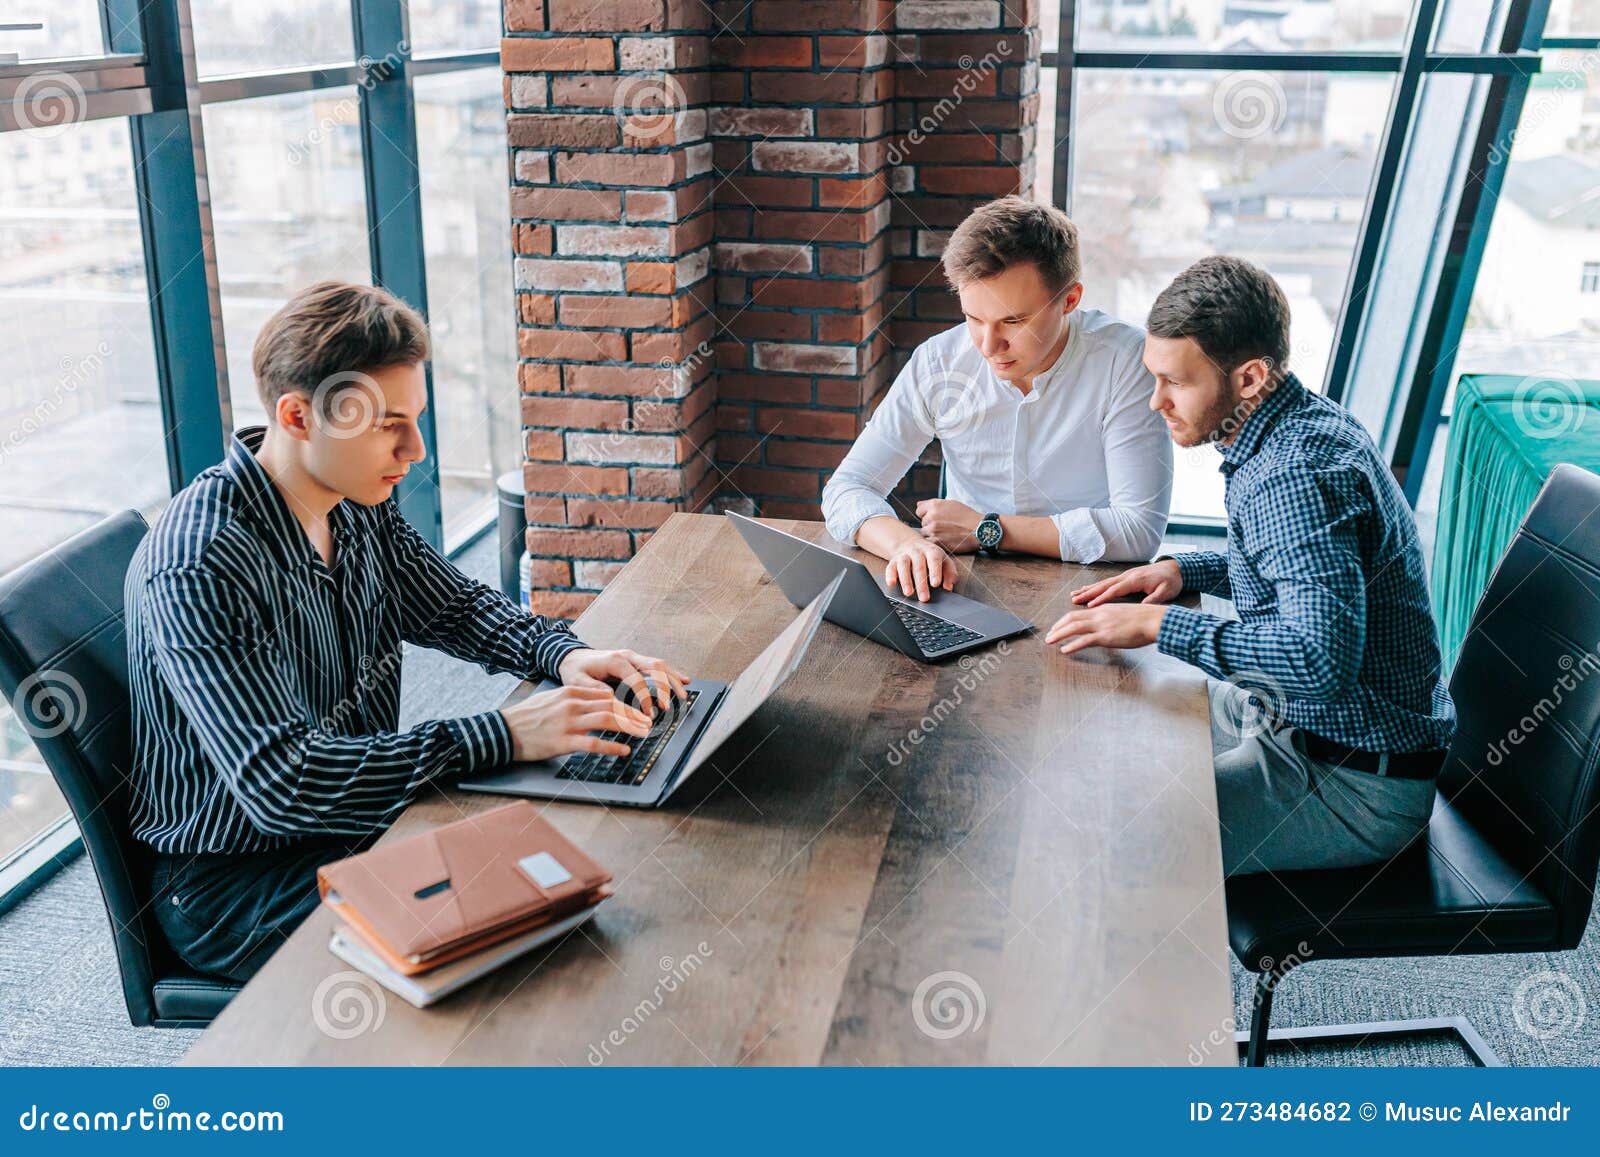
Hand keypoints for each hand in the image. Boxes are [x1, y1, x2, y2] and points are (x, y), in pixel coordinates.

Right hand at [500, 685, 652, 762]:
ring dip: (629, 727)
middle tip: (647, 722)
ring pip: (607, 720)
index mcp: (570, 691)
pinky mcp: (563, 742)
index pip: (605, 694)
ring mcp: (568, 722)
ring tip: (643, 733)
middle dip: (633, 714)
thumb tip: (597, 700)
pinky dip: (612, 746)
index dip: (625, 703)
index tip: (637, 710)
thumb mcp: (551, 698)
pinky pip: (594, 743)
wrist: (503, 730)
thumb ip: (574, 698)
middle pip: (611, 706)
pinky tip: (623, 751)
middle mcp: (571, 704)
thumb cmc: (527, 717)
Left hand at [557, 647, 688, 717]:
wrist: (572, 656)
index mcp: (615, 661)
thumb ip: (592, 689)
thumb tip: (611, 696)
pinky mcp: (636, 661)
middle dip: (666, 686)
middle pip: (654, 667)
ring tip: (683, 695)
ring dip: (673, 679)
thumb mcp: (576, 680)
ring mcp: (633, 657)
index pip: (637, 679)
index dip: (645, 697)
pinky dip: (671, 673)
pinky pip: (657, 666)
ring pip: (659, 665)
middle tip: (670, 704)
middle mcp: (627, 656)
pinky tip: (684, 680)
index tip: (649, 713)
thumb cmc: (575, 669)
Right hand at [883, 538, 955, 601]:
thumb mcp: (944, 561)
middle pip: (919, 566)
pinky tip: (892, 583)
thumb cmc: (930, 557)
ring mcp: (904, 556)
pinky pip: (890, 567)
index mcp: (932, 551)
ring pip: (904, 565)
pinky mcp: (893, 561)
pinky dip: (890, 575)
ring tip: (909, 593)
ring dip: (906, 580)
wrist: (910, 544)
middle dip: (921, 583)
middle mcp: (917, 552)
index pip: (934, 559)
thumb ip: (950, 573)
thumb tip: (949, 587)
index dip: (935, 571)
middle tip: (924, 598)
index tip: (936, 584)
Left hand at [915, 498, 983, 552]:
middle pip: (923, 523)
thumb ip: (933, 504)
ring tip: (947, 534)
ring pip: (925, 533)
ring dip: (933, 535)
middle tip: (945, 527)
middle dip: (931, 525)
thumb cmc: (967, 516)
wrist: (980, 530)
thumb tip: (917, 505)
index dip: (927, 515)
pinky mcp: (936, 541)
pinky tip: (946, 540)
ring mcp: (933, 529)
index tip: (937, 518)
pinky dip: (936, 543)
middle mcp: (932, 516)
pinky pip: (929, 542)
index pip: (919, 511)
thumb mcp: (951, 504)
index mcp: (935, 505)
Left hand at [1044, 603, 1168, 655]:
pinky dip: (1072, 645)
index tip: (1057, 627)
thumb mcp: (1123, 615)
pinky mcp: (1106, 636)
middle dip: (1057, 627)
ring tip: (1050, 641)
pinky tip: (1065, 650)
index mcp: (1103, 609)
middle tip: (1049, 635)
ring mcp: (1102, 625)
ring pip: (1073, 628)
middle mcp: (1099, 615)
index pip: (1077, 613)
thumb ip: (1112, 619)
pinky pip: (1084, 641)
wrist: (1154, 620)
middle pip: (1071, 618)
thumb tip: (1107, 627)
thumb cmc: (1144, 620)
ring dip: (1059, 634)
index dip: (1064, 620)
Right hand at [1069, 559, 1182, 606]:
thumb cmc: (1171, 581)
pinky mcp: (1126, 578)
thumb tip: (1141, 606)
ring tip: (1075, 595)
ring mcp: (1125, 576)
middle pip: (1104, 585)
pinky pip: (1108, 583)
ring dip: (1089, 589)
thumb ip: (1153, 599)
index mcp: (1135, 580)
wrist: (1176, 568)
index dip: (1101, 598)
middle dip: (1088, 592)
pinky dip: (1096, 587)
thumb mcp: (1166, 591)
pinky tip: (1088, 590)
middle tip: (1074, 599)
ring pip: (1103, 583)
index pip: (1114, 590)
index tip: (1090, 606)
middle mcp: (1127, 577)